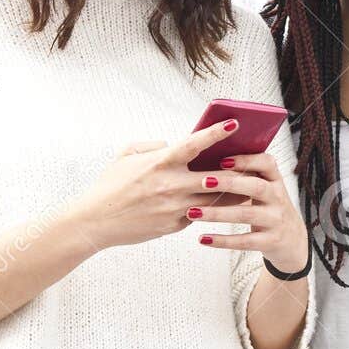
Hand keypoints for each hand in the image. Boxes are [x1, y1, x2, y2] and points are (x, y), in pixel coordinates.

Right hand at [65, 119, 251, 250]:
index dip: (217, 132)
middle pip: (216, 176)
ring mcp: (174, 207)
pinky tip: (223, 206)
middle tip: (254, 162)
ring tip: (249, 186)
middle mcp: (171, 184)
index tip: (235, 123)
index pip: (195, 143)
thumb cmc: (109, 186)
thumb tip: (172, 143)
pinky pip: (199, 214)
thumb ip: (152, 146)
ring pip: (214, 199)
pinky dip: (211, 209)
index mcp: (160, 162)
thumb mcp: (126, 156)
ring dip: (232, 192)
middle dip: (237, 170)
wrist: (95, 222)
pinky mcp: (174, 225)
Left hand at [184, 151, 309, 274]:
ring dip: (218, 213)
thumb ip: (248, 177)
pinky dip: (223, 240)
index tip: (222, 160)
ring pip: (246, 214)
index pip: (267, 163)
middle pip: (256, 187)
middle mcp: (278, 198)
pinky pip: (245, 241)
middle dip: (230, 183)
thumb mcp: (267, 189)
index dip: (246, 160)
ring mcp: (275, 220)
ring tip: (193, 212)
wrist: (293, 241)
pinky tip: (203, 238)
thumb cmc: (269, 209)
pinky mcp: (270, 241)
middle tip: (204, 181)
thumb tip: (210, 159)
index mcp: (275, 181)